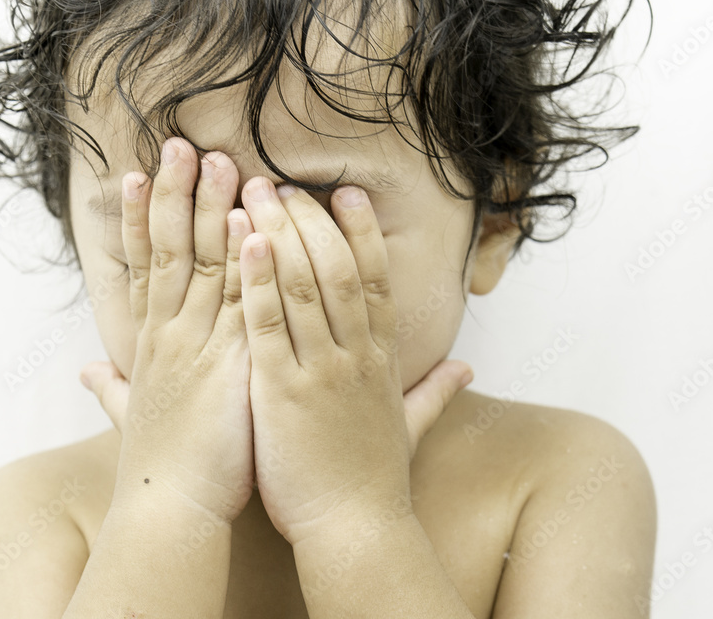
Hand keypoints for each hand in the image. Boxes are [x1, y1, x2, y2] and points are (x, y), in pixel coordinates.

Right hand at [80, 138, 256, 523]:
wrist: (169, 510)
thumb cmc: (157, 464)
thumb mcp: (131, 415)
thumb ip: (112, 387)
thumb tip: (90, 373)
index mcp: (149, 340)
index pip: (139, 264)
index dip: (136, 217)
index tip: (137, 173)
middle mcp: (168, 331)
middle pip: (167, 248)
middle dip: (173, 194)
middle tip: (180, 144)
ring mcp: (197, 342)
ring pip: (200, 262)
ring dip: (207, 208)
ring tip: (213, 160)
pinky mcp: (231, 361)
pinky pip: (238, 300)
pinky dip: (241, 260)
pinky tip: (246, 222)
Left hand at [238, 180, 471, 544]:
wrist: (356, 533)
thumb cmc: (374, 480)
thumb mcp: (410, 427)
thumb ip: (436, 391)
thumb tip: (466, 367)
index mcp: (380, 358)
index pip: (374, 279)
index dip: (361, 231)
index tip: (344, 192)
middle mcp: (355, 354)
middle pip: (336, 267)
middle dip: (309, 218)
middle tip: (283, 179)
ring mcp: (320, 369)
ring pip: (304, 285)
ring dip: (280, 233)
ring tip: (257, 191)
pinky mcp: (282, 391)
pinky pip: (269, 325)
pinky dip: (258, 281)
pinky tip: (246, 243)